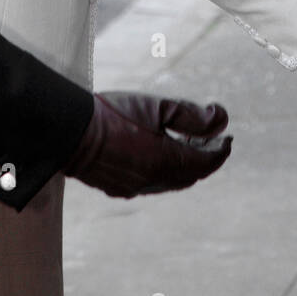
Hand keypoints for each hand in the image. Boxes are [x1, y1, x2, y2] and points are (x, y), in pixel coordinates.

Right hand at [63, 92, 231, 198]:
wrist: (68, 131)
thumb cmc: (113, 113)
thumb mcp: (156, 106)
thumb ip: (191, 115)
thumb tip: (221, 118)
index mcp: (166, 161)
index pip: (206, 162)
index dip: (221, 151)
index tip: (228, 138)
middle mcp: (153, 181)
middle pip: (191, 175)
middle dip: (206, 158)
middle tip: (212, 139)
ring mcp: (135, 188)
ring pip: (172, 182)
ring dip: (186, 166)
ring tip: (188, 144)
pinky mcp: (118, 189)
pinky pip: (152, 184)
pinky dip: (165, 172)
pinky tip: (158, 154)